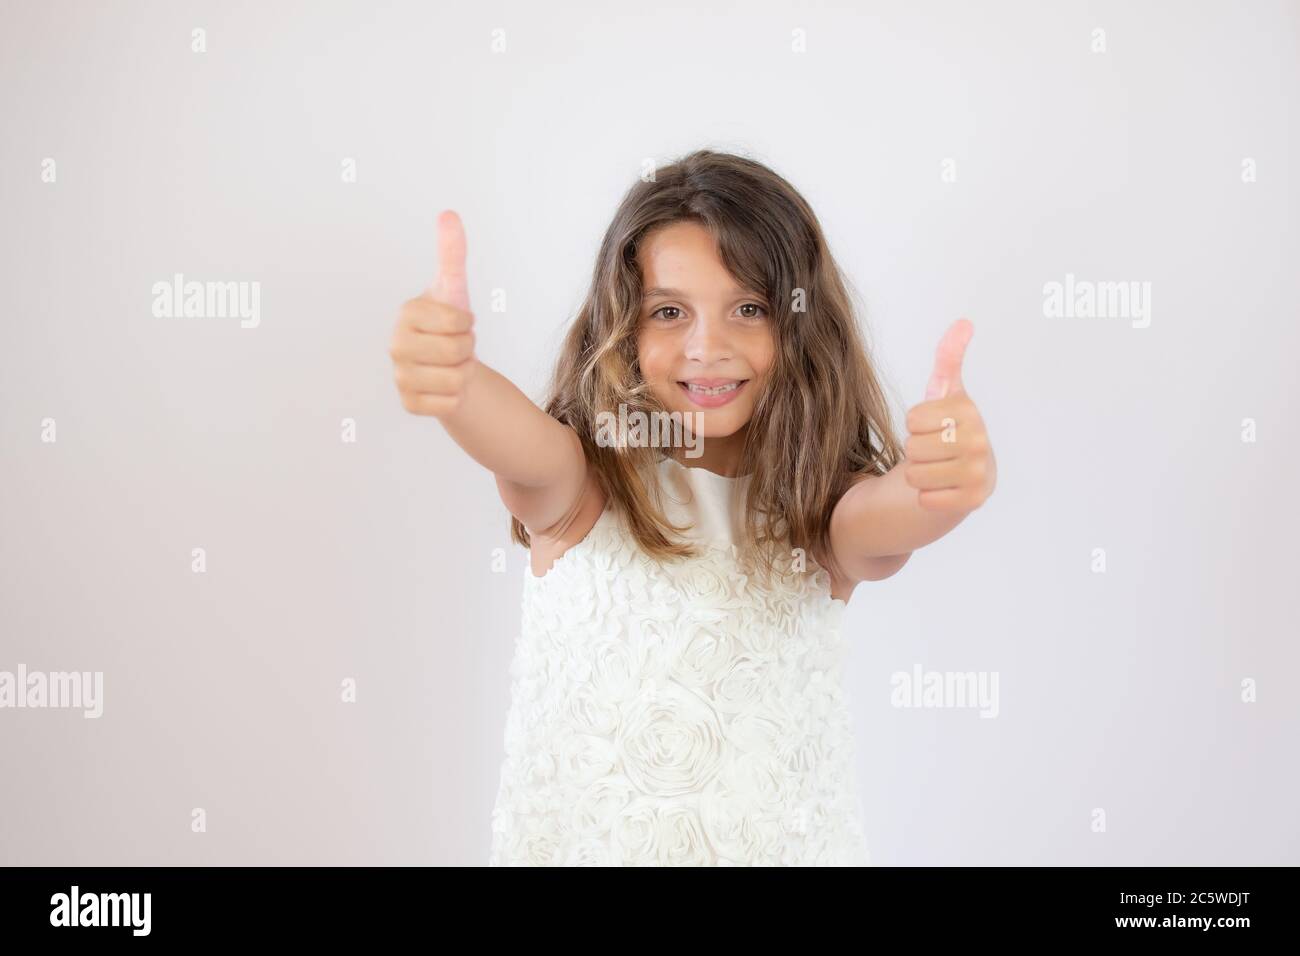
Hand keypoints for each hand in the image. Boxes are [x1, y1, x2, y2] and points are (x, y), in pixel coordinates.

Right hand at [390, 210, 477, 416]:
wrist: (450, 364)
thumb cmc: (450, 323)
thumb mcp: (454, 287)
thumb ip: (452, 253)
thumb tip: (449, 214)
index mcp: (407, 313)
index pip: (459, 322)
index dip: (468, 324)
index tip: (459, 322)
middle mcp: (396, 345)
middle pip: (458, 352)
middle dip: (468, 349)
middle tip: (457, 345)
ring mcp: (400, 376)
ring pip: (456, 379)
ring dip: (464, 373)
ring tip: (452, 365)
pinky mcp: (409, 404)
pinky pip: (450, 403)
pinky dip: (457, 396)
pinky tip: (445, 386)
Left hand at [902, 319, 995, 511]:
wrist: (966, 474)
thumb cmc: (948, 430)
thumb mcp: (944, 394)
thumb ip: (948, 359)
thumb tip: (964, 322)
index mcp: (969, 412)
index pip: (912, 419)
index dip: (914, 425)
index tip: (933, 427)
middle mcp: (980, 442)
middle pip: (912, 448)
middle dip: (915, 450)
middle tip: (933, 451)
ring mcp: (978, 473)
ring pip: (915, 475)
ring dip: (918, 474)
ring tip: (936, 468)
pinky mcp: (972, 501)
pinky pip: (925, 499)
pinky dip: (926, 496)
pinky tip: (942, 488)